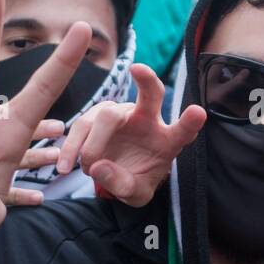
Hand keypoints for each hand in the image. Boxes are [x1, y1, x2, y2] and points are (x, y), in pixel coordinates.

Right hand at [55, 63, 205, 207]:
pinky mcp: (96, 116)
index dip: (190, 122)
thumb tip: (98, 168)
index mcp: (167, 140)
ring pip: (108, 114)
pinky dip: (72, 146)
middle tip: (139, 69)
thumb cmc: (134, 181)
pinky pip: (82, 124)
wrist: (114, 176)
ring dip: (93, 143)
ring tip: (88, 169)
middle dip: (147, 81)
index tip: (198, 112)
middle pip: (151, 96)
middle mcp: (147, 119)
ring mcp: (122, 114)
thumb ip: (123, 185)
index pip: (183, 130)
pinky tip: (66, 165)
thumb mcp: (135, 193)